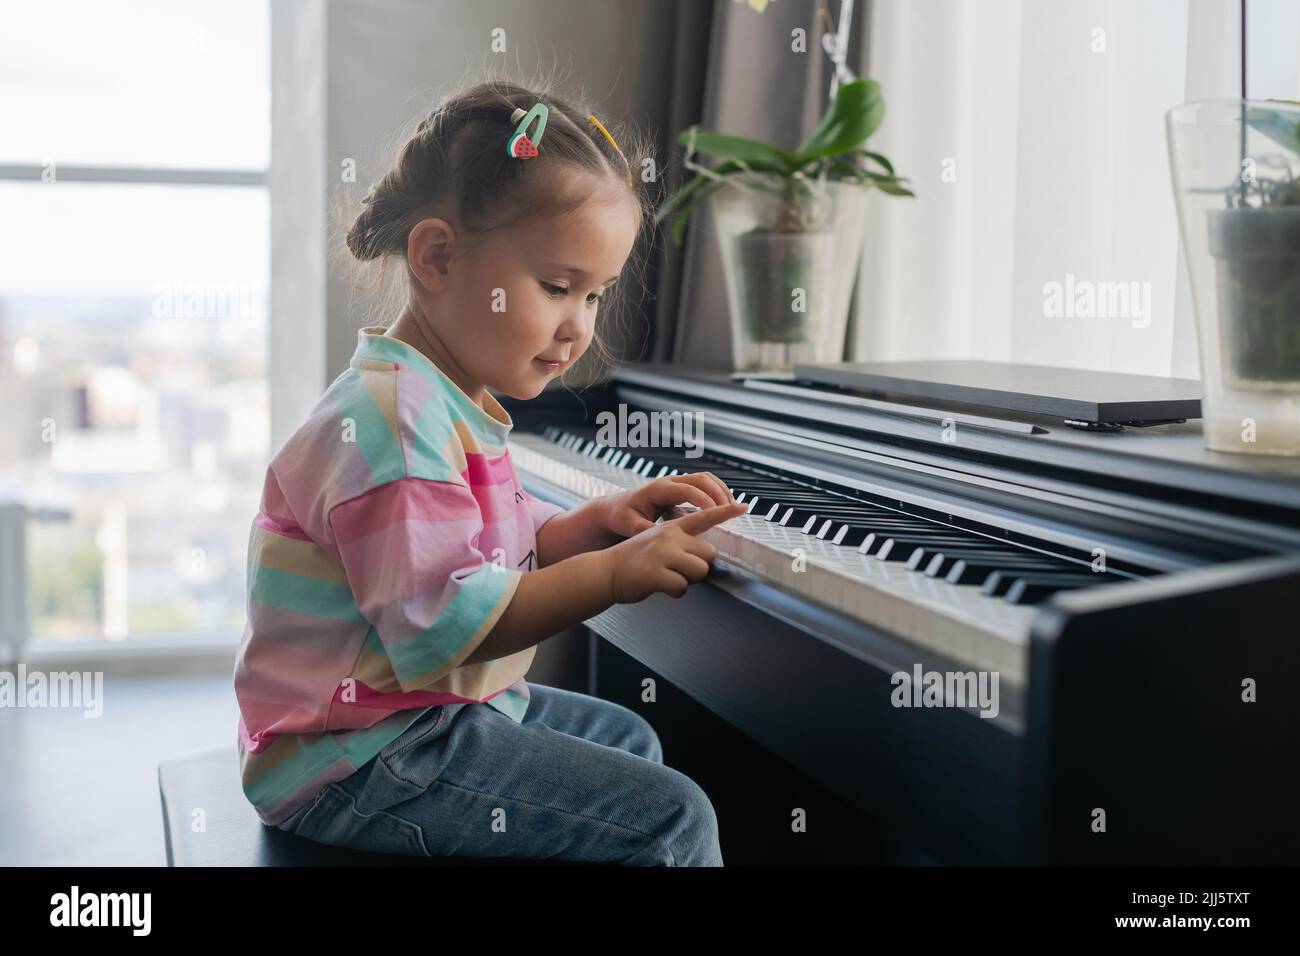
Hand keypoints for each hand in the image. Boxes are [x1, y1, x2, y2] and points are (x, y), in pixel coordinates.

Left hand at [601, 471, 736, 538]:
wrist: (613, 509)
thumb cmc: (621, 517)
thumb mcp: (632, 527)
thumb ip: (648, 532)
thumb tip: (667, 539)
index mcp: (659, 489)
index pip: (689, 490)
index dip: (706, 501)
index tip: (718, 514)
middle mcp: (669, 482)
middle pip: (702, 479)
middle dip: (719, 493)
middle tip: (731, 511)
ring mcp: (675, 483)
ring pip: (706, 478)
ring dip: (721, 491)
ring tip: (732, 508)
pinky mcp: (679, 489)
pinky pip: (704, 484)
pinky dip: (717, 492)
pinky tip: (724, 507)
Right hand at [606, 501, 748, 602]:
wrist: (605, 571)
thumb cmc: (633, 560)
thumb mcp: (655, 540)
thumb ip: (678, 542)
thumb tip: (702, 555)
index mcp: (671, 528)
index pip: (703, 517)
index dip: (724, 512)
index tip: (743, 506)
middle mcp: (669, 537)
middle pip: (708, 554)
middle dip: (699, 567)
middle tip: (678, 570)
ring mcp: (663, 554)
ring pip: (699, 571)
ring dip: (688, 580)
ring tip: (668, 578)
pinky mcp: (656, 573)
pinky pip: (682, 587)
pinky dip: (674, 592)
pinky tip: (660, 587)